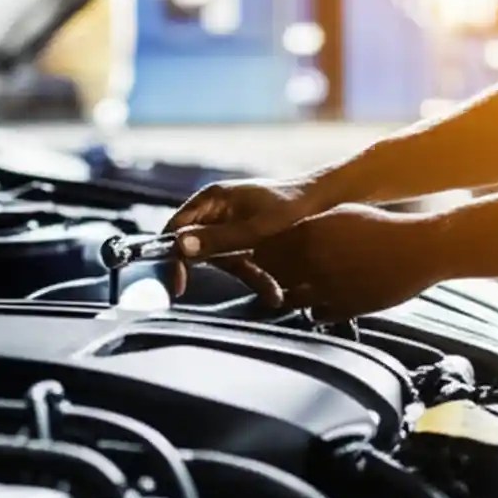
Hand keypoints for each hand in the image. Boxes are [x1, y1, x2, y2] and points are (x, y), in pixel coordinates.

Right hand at [164, 178, 326, 301]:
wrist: (325, 200)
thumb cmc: (291, 207)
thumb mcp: (255, 228)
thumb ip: (218, 239)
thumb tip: (180, 247)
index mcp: (211, 198)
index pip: (176, 228)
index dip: (172, 256)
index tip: (179, 284)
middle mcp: (216, 209)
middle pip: (198, 246)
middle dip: (217, 272)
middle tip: (227, 298)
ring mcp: (231, 223)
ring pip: (224, 258)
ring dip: (246, 277)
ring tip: (272, 294)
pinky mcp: (247, 236)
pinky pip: (243, 259)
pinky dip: (257, 274)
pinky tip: (275, 291)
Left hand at [253, 204, 441, 321]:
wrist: (419, 249)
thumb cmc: (381, 227)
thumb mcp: (341, 215)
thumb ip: (311, 225)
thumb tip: (286, 232)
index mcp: (310, 233)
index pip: (264, 250)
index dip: (263, 256)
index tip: (268, 257)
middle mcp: (313, 261)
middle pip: (272, 278)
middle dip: (272, 278)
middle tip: (281, 276)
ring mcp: (328, 287)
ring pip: (290, 301)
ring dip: (292, 297)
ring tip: (302, 291)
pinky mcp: (345, 308)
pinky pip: (316, 316)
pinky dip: (316, 311)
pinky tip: (324, 302)